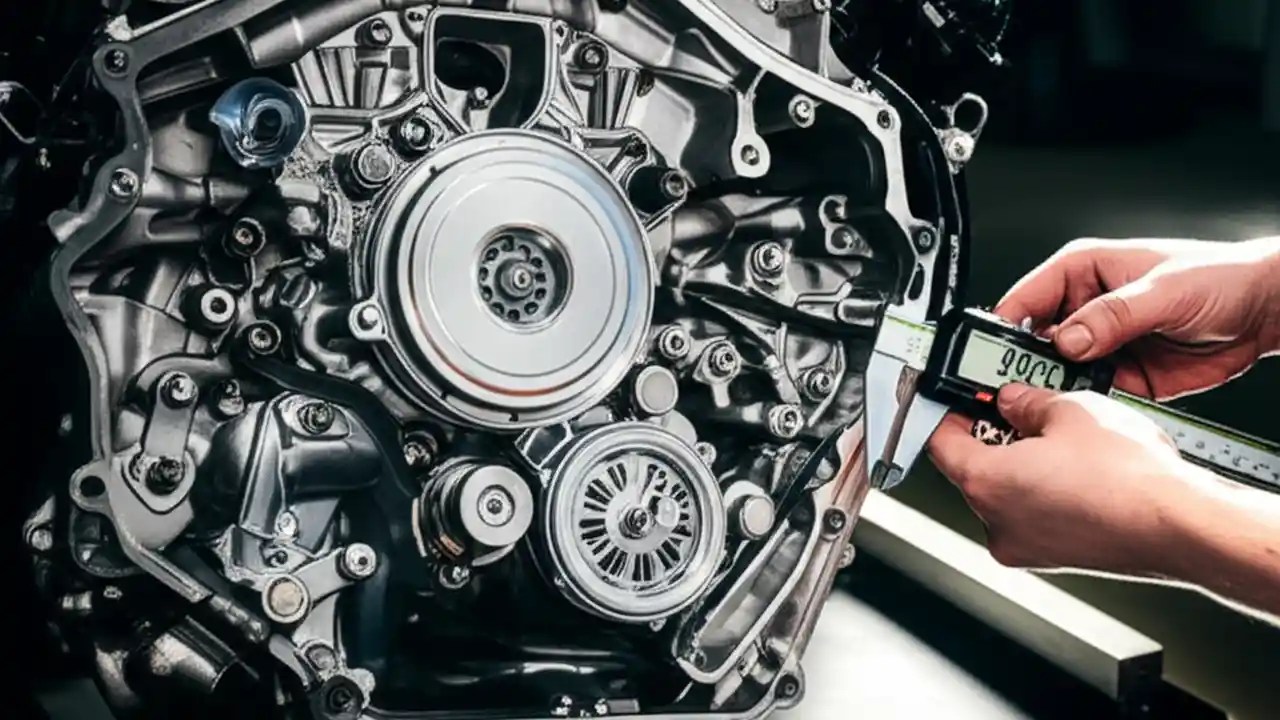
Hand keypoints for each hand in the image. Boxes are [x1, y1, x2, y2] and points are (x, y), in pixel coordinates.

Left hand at [927, 384, 1208, 574]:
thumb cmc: (1129, 477)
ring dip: (1022, 463)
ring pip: (1006, 493)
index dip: (946, 412)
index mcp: (985, 484)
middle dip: (992, 435)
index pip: (939, 442)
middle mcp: (996, 523)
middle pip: (973, 468)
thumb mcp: (1070, 409)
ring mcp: (1025, 546)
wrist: (1181, 525)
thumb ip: (1028, 402)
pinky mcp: (1054, 558)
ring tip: (1061, 437)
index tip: (956, 397)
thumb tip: (1013, 400)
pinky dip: (1045, 490)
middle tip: (1016, 408)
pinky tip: (1079, 469)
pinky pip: (1034, 514)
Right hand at [995, 237, 1279, 398]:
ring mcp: (1101, 343)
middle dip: (1020, 364)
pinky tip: (1077, 409)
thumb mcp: (1162, 291)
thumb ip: (1113, 315)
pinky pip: (1086, 391)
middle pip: (1032, 340)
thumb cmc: (1221, 277)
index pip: (1025, 299)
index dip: (1002, 326)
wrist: (1267, 311)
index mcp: (1082, 272)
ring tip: (1043, 401)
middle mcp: (1084, 308)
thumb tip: (1068, 339)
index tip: (991, 355)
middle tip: (1011, 387)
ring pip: (1055, 370)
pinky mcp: (1120, 374)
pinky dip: (1078, 404)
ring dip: (1049, 387)